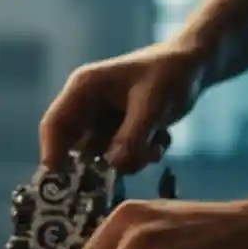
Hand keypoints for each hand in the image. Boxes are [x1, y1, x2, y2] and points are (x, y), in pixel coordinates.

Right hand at [40, 41, 205, 172]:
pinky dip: (139, 156)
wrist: (196, 66)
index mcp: (83, 89)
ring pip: (100, 156)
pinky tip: (161, 140)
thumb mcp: (153, 104)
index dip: (52, 154)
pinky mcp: (118, 130)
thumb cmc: (171, 74)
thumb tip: (113, 165)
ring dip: (128, 160)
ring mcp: (102, 119)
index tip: (60, 182)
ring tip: (155, 148)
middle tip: (117, 179)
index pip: (54, 125)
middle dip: (98, 164)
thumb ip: (132, 136)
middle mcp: (86, 105)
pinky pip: (119, 155)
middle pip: (74, 146)